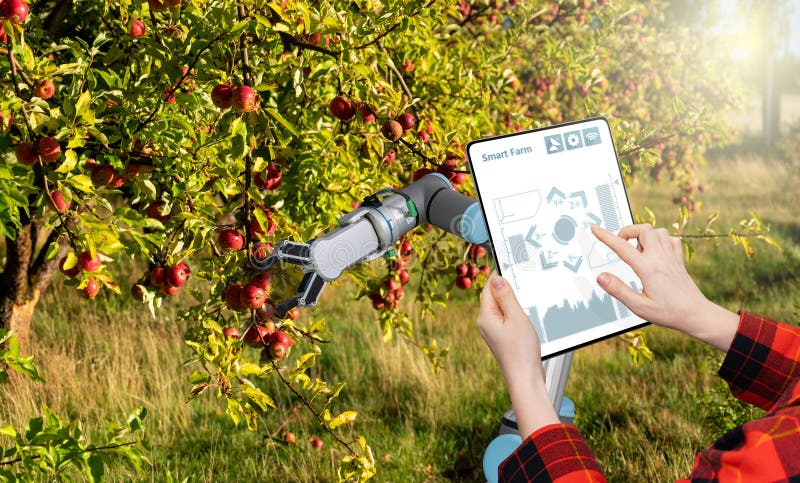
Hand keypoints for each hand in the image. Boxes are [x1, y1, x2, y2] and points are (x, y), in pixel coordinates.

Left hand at [477, 273, 543, 383]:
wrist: (525, 379)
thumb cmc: (521, 351)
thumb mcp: (516, 318)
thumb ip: (506, 297)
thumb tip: (496, 278)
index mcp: (485, 316)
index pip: (488, 288)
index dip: (498, 274)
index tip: (508, 262)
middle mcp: (485, 323)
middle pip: (493, 296)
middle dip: (505, 286)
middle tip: (520, 275)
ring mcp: (493, 331)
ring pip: (500, 307)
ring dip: (511, 299)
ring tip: (525, 292)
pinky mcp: (502, 337)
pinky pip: (506, 317)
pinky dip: (514, 311)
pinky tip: (525, 312)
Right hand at [591, 224, 738, 350]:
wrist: (696, 314)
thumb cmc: (668, 312)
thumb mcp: (638, 306)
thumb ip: (618, 290)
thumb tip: (601, 277)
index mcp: (647, 268)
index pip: (622, 247)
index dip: (605, 236)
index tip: (595, 228)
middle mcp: (660, 258)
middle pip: (643, 229)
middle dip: (628, 231)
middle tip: (621, 244)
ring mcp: (671, 257)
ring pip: (657, 231)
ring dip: (644, 235)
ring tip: (638, 251)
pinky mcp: (679, 259)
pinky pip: (671, 239)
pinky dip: (661, 239)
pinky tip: (656, 251)